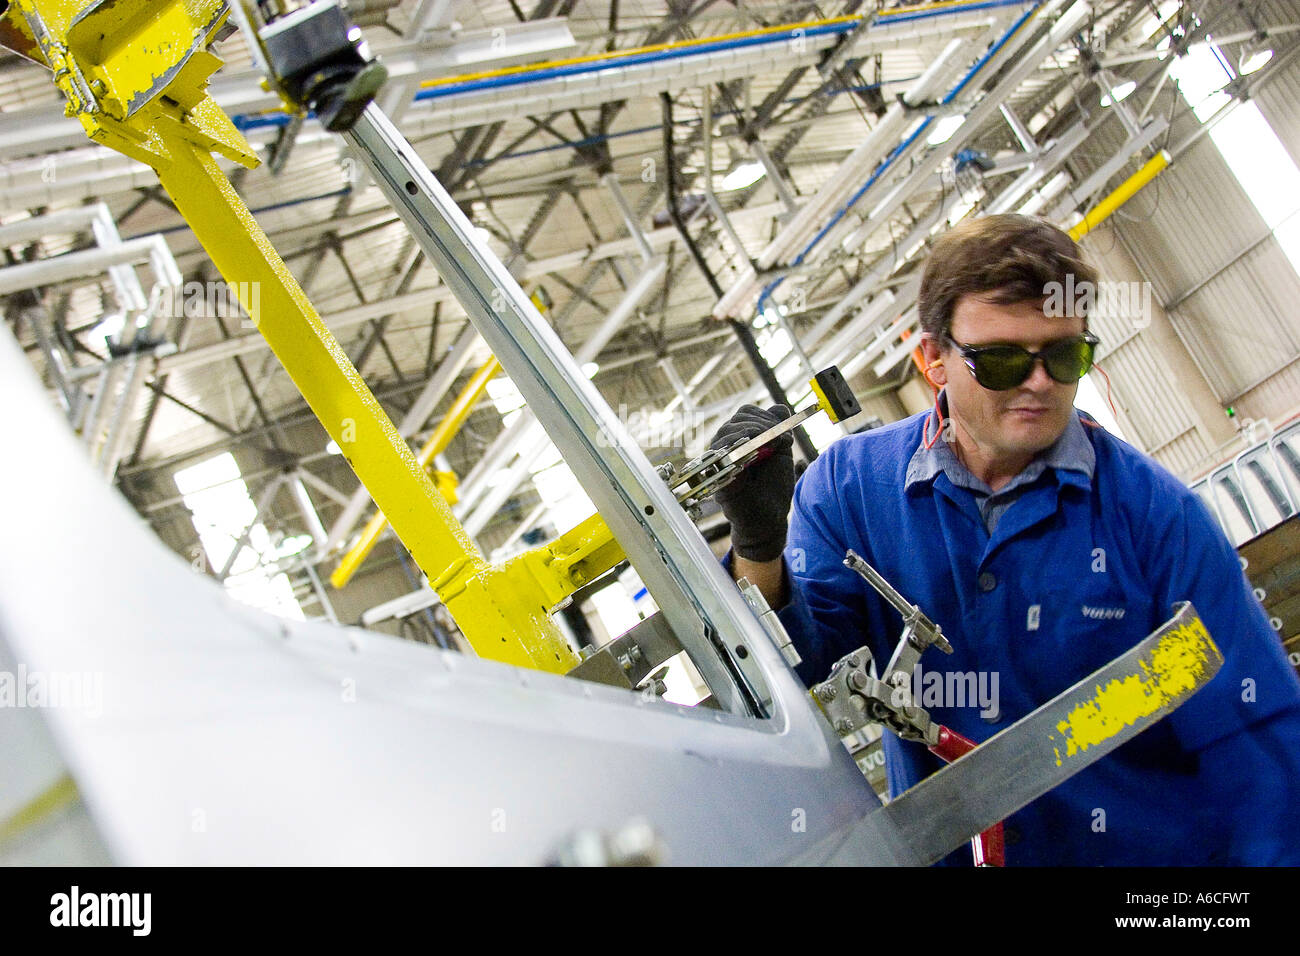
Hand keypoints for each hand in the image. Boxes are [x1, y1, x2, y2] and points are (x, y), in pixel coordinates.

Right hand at [709, 404, 795, 561]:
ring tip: (770, 443)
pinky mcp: (717, 476)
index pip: (745, 414)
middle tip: (779, 439)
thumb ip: (779, 431)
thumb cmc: (774, 487)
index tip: (784, 433)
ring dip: (751, 433)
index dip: (764, 417)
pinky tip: (755, 452)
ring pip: (726, 434)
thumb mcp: (781, 455)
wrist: (769, 517)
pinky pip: (719, 455)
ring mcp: (720, 461)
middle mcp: (728, 446)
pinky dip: (737, 448)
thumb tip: (781, 407)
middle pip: (735, 421)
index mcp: (743, 438)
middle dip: (760, 424)